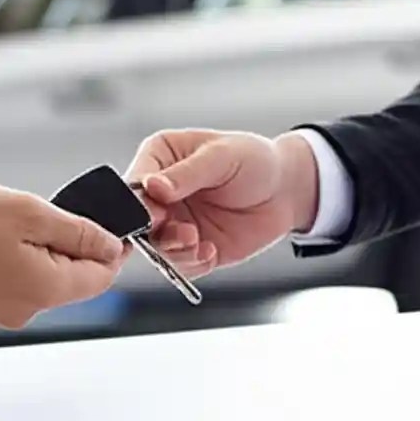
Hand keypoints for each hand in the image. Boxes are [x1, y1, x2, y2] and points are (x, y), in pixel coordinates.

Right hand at [0, 183, 128, 329]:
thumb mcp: (27, 212)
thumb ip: (76, 230)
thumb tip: (110, 245)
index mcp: (46, 290)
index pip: (101, 277)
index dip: (111, 249)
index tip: (107, 224)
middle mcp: (26, 311)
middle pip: (70, 281)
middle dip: (68, 246)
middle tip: (43, 212)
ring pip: (38, 281)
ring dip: (37, 252)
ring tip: (6, 222)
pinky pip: (9, 284)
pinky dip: (9, 262)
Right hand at [126, 130, 318, 278]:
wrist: (286, 190)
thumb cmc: (254, 160)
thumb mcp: (221, 156)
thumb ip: (186, 173)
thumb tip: (153, 186)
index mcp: (160, 158)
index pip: (134, 182)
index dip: (138, 201)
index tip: (155, 212)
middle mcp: (160, 193)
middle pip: (137, 219)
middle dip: (153, 231)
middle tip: (180, 231)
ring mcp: (174, 221)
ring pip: (155, 246)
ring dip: (174, 249)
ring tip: (196, 241)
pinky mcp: (191, 247)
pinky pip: (180, 264)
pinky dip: (192, 263)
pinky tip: (210, 251)